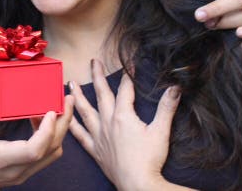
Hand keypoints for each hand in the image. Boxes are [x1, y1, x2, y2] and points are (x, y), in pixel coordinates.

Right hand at [0, 73, 72, 189]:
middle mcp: (13, 171)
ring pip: (50, 155)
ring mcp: (18, 175)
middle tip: (65, 100)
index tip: (49, 110)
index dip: (47, 130)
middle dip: (63, 124)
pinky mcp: (18, 174)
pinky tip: (39, 121)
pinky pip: (43, 158)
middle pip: (51, 150)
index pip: (35, 149)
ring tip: (53, 108)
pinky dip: (48, 139)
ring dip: (57, 132)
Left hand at [68, 60, 179, 190]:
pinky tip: (65, 117)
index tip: (129, 62)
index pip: (125, 90)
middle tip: (94, 62)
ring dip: (78, 96)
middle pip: (102, 94)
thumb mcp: (161, 131)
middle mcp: (107, 123)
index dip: (128, 75)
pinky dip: (72, 124)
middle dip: (98, 76)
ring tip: (71, 84)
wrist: (137, 183)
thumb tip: (175, 87)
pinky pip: (80, 135)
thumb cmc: (150, 159)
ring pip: (85, 111)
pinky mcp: (95, 149)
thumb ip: (167, 108)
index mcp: (123, 116)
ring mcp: (99, 136)